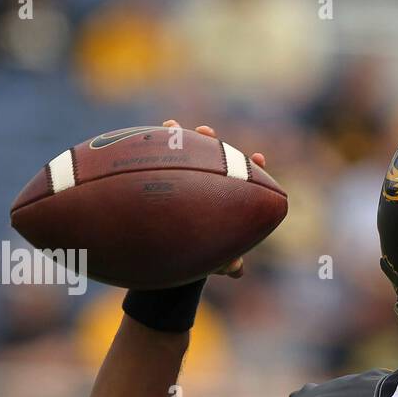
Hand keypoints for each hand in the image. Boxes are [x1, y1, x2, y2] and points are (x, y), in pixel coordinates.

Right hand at [162, 119, 267, 277]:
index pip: (243, 178)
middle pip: (212, 157)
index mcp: (227, 198)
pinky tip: (137, 140)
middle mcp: (207, 183)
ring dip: (177, 137)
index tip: (259, 157)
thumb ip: (226, 262)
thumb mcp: (213, 261)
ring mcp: (185, 178)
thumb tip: (237, 270)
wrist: (176, 256)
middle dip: (210, 143)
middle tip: (205, 132)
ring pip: (184, 154)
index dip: (253, 167)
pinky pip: (155, 161)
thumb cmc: (201, 256)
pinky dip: (150, 149)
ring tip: (170, 126)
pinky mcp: (162, 179)